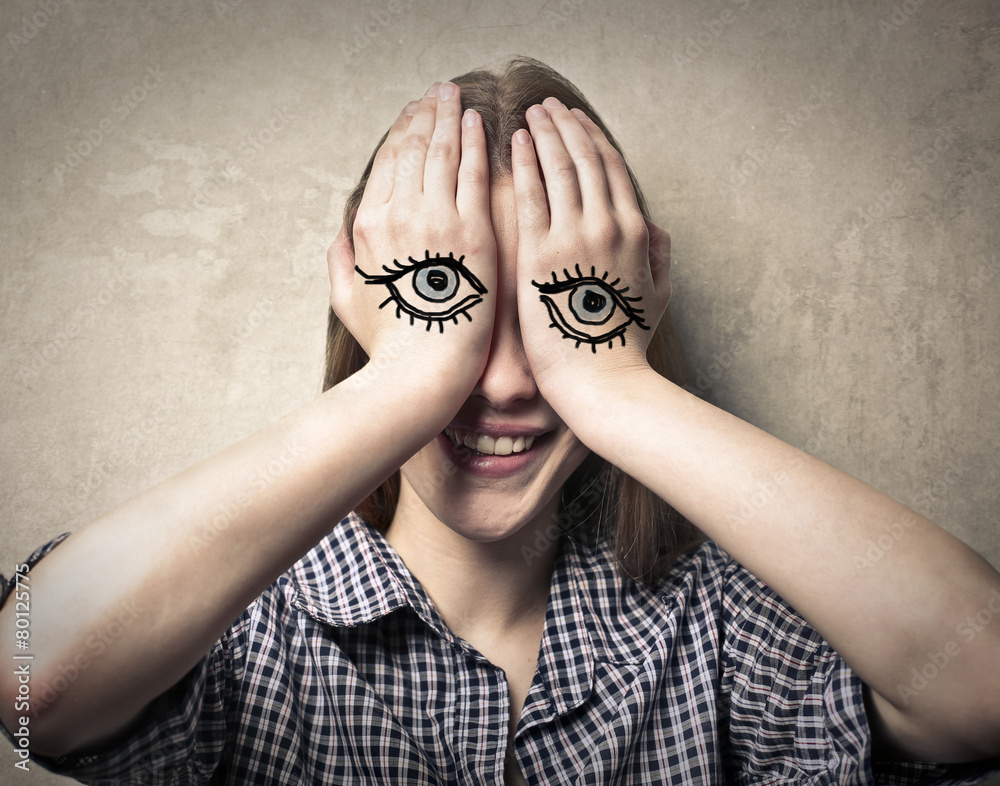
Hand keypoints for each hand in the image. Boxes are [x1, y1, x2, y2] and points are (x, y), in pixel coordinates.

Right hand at [328, 82, 495, 400]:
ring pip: (442, 151)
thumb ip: (340, 263)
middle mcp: (397, 214)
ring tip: (456, 96)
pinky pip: (472, 173)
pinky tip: (479, 122)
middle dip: (426, 114)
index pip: (386, 164)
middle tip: (439, 92)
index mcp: (367, 227)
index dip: (402, 132)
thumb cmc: (389, 344)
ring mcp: (435, 219)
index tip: (414, 114)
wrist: (423, 371)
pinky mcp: (472, 231)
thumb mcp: (347, 303)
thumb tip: (336, 238)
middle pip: (412, 148)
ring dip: (449, 116)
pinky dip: (474, 143)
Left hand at [511, 98, 671, 406]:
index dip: (593, 139)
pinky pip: (532, 198)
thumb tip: (658, 227)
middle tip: (547, 105)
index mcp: (635, 233)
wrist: (602, 382)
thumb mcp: (658, 297)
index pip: (612, 170)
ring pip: (559, 170)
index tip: (576, 120)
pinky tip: (514, 144)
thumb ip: (659, 256)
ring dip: (544, 135)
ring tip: (529, 114)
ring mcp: (575, 239)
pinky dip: (524, 165)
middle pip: (585, 160)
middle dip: (565, 127)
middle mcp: (608, 227)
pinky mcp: (541, 256)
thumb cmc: (625, 346)